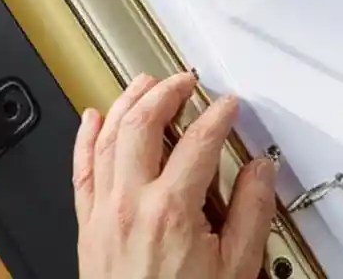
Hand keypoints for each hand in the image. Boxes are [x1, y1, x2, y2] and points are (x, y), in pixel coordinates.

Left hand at [73, 73, 277, 278]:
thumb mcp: (236, 267)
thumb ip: (252, 212)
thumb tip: (261, 171)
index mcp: (173, 211)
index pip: (199, 141)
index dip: (218, 115)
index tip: (229, 106)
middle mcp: (132, 205)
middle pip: (142, 125)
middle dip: (166, 92)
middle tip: (185, 82)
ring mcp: (104, 214)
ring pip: (107, 138)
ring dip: (126, 103)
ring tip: (145, 83)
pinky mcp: (87, 227)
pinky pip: (81, 171)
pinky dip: (85, 138)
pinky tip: (91, 119)